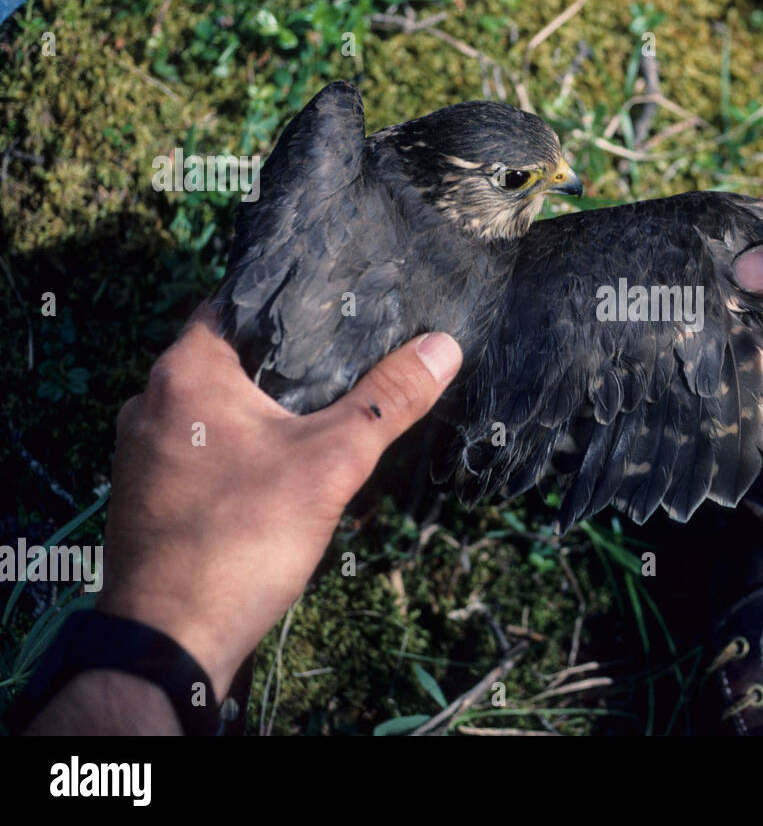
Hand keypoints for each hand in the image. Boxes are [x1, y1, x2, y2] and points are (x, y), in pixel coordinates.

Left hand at [98, 303, 461, 700]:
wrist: (172, 639)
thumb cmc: (244, 537)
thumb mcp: (333, 461)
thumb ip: (388, 400)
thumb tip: (443, 346)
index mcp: (185, 372)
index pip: (240, 304)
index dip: (293, 301)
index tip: (341, 304)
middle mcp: (150, 401)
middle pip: (230, 356)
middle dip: (287, 363)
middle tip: (349, 362)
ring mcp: (142, 450)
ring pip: (215, 407)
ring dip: (263, 410)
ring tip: (324, 415)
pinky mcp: (147, 492)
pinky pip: (200, 448)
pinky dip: (240, 448)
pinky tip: (282, 469)